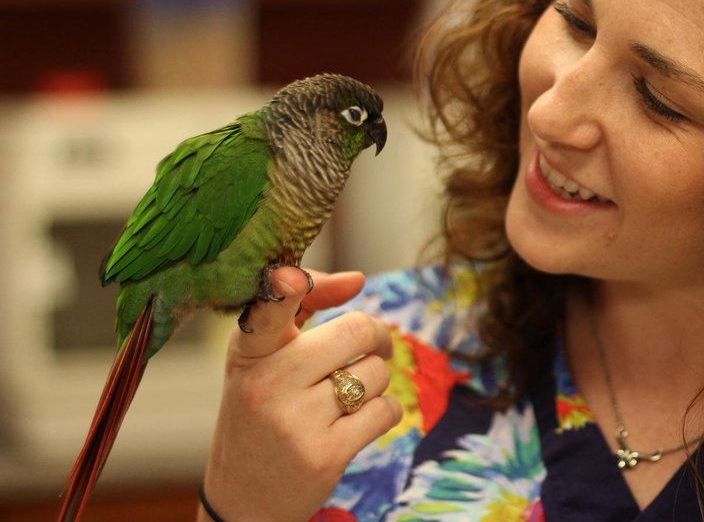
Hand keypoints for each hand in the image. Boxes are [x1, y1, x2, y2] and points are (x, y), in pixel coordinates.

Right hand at [199, 267, 401, 521]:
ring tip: (348, 397)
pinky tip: (358, 422)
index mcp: (248, 353)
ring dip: (376, 381)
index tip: (290, 278)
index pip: (266, 312)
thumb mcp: (266, 360)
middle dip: (377, 336)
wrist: (244, 501)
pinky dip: (384, 412)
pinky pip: (386, 411)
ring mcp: (295, 422)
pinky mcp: (324, 455)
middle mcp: (267, 383)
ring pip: (376, 372)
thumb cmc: (262, 413)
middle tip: (374, 345)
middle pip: (356, 331)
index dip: (282, 289)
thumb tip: (356, 279)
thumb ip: (304, 308)